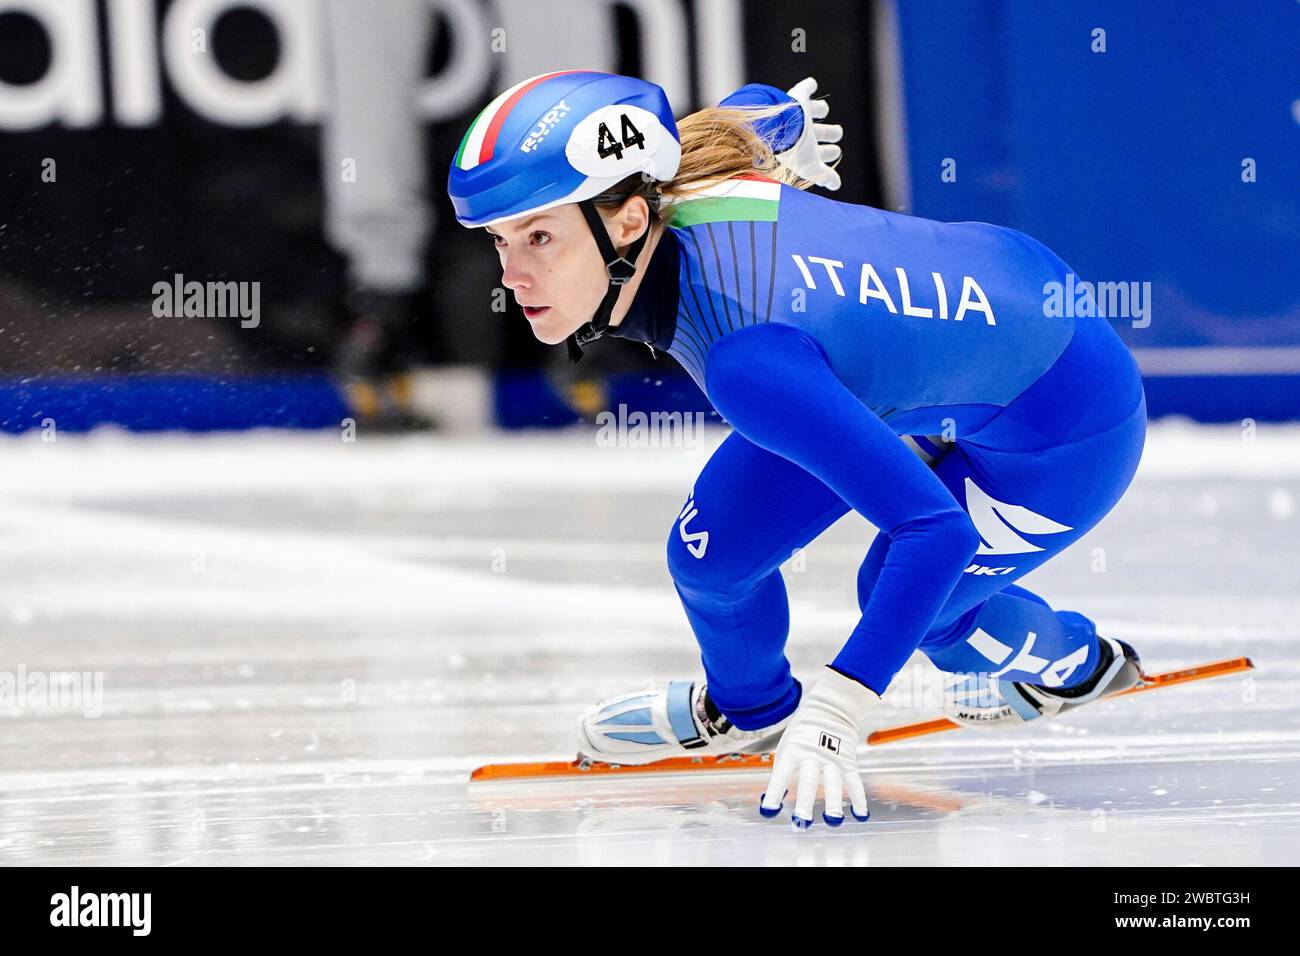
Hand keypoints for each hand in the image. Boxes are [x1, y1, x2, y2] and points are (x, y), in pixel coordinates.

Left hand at [759, 665, 878, 827]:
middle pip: (809, 781)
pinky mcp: (848, 760)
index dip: (774, 792)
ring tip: (832, 821)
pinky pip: (854, 781)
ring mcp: (832, 758)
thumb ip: (782, 771)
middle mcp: (812, 755)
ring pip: (833, 783)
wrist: (829, 708)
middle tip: (801, 822)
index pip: (781, 774)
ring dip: (833, 803)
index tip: (768, 810)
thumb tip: (775, 800)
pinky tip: (860, 814)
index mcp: (793, 750)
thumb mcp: (786, 745)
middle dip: (805, 803)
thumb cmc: (802, 732)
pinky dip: (858, 798)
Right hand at [774, 77, 843, 189]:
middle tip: (837, 133)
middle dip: (829, 132)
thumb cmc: (794, 150)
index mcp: (805, 149)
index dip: (829, 152)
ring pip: (815, 109)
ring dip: (821, 108)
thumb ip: (825, 176)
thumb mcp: (812, 167)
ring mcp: (800, 114)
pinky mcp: (796, 97)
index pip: (820, 151)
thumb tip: (836, 185)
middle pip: (820, 131)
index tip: (836, 151)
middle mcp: (802, 132)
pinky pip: (805, 88)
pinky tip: (811, 84)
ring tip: (823, 109)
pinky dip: (808, 85)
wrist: (780, 127)